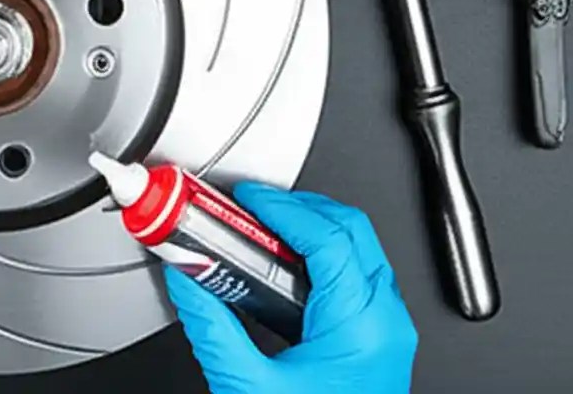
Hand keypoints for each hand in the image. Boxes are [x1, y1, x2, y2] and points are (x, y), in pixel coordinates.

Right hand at [165, 183, 416, 393]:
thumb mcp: (246, 386)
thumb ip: (211, 326)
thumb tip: (185, 279)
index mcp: (361, 327)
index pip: (329, 236)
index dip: (282, 206)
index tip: (246, 197)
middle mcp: (385, 322)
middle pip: (351, 230)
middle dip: (296, 207)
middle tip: (248, 207)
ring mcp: (387, 331)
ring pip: (357, 250)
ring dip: (308, 231)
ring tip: (258, 234)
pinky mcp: (378, 341)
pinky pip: (355, 278)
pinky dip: (318, 258)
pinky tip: (279, 271)